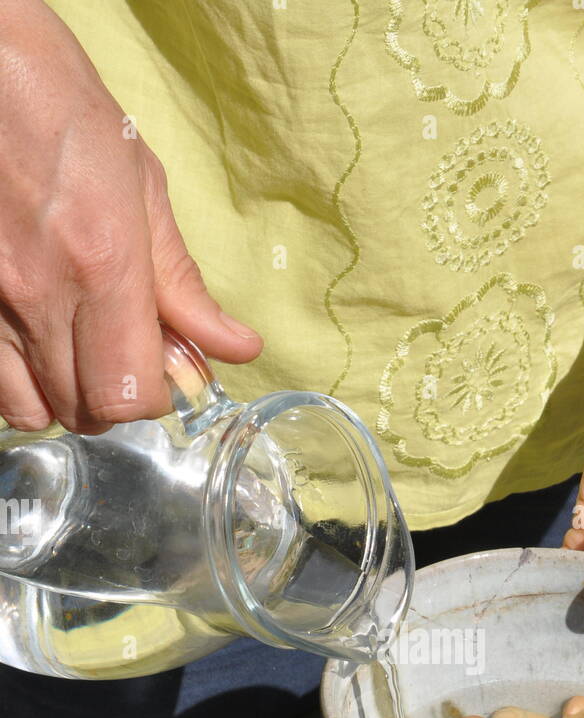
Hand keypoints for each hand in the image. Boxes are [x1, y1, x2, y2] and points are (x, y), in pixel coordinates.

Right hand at [0, 0, 261, 434]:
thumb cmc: (63, 113)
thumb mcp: (141, 187)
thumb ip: (184, 283)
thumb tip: (235, 347)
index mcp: (103, 265)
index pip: (131, 394)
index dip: (153, 397)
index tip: (161, 371)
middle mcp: (41, 295)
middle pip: (85, 411)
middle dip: (114, 400)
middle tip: (121, 359)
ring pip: (33, 409)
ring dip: (63, 397)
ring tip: (76, 355)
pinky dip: (19, 382)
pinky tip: (35, 344)